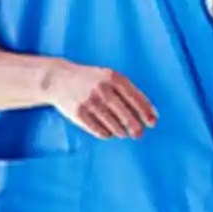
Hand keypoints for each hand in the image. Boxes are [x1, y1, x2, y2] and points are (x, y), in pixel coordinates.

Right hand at [41, 59, 156, 138]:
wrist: (60, 79)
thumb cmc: (92, 79)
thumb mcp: (110, 77)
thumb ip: (130, 91)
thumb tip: (151, 112)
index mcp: (113, 77)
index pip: (134, 97)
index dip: (145, 112)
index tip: (153, 122)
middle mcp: (102, 89)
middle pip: (124, 113)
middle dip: (135, 126)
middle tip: (139, 134)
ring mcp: (89, 102)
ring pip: (112, 124)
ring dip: (121, 131)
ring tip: (124, 133)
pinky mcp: (79, 114)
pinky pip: (99, 130)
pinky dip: (107, 133)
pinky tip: (109, 132)